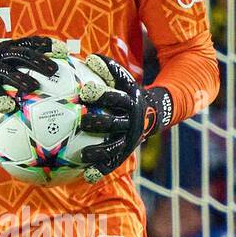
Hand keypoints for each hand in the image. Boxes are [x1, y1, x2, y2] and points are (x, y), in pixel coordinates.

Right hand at [0, 35, 56, 109]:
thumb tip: (54, 76)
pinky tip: (9, 107)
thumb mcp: (7, 62)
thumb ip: (25, 66)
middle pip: (22, 55)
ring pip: (7, 72)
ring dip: (21, 79)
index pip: (31, 43)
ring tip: (34, 86)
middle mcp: (0, 54)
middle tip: (53, 70)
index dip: (47, 45)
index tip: (63, 51)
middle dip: (38, 61)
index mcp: (9, 48)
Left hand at [78, 54, 172, 182]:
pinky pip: (113, 162)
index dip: (102, 94)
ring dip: (99, 151)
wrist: (154, 113)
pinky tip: (87, 177)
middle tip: (81, 120)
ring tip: (83, 154)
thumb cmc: (127, 92)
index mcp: (129, 100)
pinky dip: (101, 170)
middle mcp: (131, 120)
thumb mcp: (123, 79)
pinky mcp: (126, 151)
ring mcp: (129, 138)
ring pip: (114, 146)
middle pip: (114, 122)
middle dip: (98, 122)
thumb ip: (108, 69)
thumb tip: (89, 58)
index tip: (86, 90)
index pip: (116, 96)